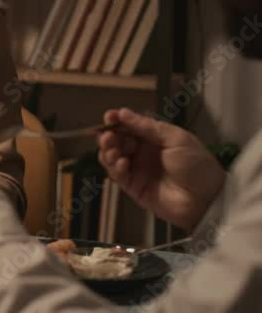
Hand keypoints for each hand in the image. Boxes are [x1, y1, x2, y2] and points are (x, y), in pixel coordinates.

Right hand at [98, 108, 224, 230]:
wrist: (205, 199)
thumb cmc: (196, 165)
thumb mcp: (176, 139)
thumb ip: (148, 127)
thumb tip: (123, 112)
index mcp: (154, 138)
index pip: (130, 125)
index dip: (118, 120)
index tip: (109, 116)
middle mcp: (143, 152)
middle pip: (118, 140)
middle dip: (109, 136)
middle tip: (107, 136)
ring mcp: (137, 169)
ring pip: (113, 156)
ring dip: (109, 151)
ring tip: (114, 151)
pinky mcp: (133, 186)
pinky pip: (117, 174)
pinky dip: (115, 167)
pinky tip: (123, 163)